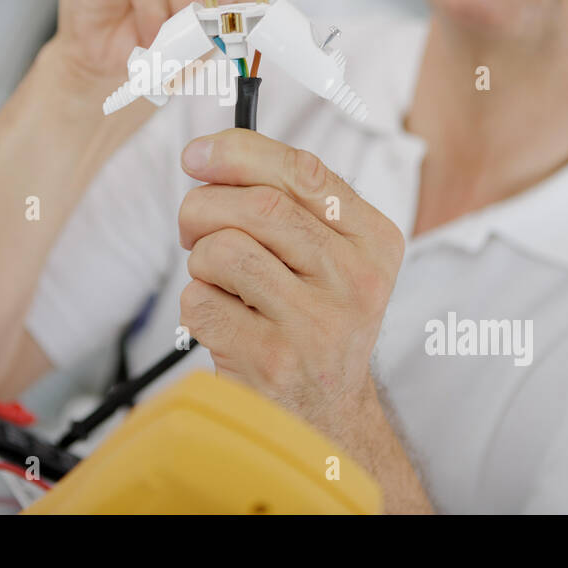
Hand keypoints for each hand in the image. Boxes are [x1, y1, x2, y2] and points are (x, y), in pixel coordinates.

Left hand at [176, 128, 405, 436]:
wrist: (325, 415)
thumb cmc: (311, 319)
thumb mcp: (326, 256)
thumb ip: (285, 199)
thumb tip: (206, 156)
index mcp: (375, 241)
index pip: (304, 172)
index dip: (239, 152)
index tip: (197, 153)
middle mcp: (356, 281)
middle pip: (258, 206)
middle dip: (204, 206)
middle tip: (192, 227)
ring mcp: (316, 325)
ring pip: (224, 250)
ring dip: (200, 260)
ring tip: (218, 281)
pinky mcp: (272, 360)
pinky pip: (200, 301)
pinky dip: (195, 304)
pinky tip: (222, 321)